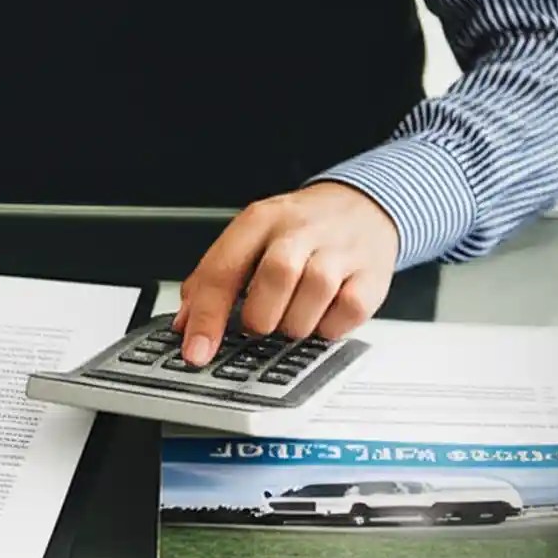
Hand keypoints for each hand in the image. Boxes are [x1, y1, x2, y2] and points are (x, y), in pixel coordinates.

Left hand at [174, 182, 397, 364]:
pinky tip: (320, 318)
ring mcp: (340, 249)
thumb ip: (213, 280)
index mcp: (259, 220)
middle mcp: (300, 229)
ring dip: (295, 323)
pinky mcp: (371, 274)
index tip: (197, 351)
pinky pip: (348, 310)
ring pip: (314, 292)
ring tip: (290, 320)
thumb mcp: (250, 239)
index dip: (206, 317)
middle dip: (259, 317)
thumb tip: (186, 325)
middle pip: (275, 276)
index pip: (223, 269)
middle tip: (258, 325)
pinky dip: (330, 327)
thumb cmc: (298, 230)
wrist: (362, 206)